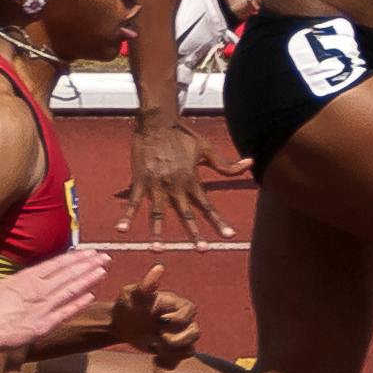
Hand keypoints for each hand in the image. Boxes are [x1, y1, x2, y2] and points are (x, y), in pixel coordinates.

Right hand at [0, 248, 113, 360]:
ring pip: (70, 290)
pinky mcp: (43, 325)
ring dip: (88, 279)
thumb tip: (39, 274)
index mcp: (27, 278)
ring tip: (102, 271)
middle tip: (104, 257)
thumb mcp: (5, 284)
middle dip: (88, 265)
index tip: (89, 251)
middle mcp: (38, 291)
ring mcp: (42, 308)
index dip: (76, 257)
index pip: (57, 264)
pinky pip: (65, 312)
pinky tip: (91, 294)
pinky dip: (79, 303)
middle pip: (68, 274)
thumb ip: (25, 279)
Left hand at [109, 265, 201, 362]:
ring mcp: (178, 335)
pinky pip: (180, 359)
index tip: (159, 320)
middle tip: (157, 338)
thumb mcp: (133, 295)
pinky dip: (168, 362)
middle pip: (195, 333)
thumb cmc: (127, 305)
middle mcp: (181, 320)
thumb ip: (146, 284)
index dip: (177, 320)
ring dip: (172, 352)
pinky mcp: (173, 349)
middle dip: (176, 339)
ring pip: (190, 348)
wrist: (119, 324)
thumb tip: (158, 267)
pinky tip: (154, 359)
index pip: (190, 312)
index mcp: (176, 304)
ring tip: (154, 348)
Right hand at [120, 116, 233, 239]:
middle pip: (186, 214)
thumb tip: (251, 163)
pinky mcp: (140, 180)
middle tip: (202, 250)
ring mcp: (156, 184)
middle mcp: (175, 185)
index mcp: (191, 180)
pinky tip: (121, 230)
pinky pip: (133, 201)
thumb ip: (226, 164)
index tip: (229, 236)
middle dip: (194, 233)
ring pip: (157, 213)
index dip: (219, 221)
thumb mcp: (207, 149)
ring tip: (157, 249)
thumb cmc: (182, 136)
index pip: (208, 206)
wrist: (157, 122)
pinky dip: (127, 216)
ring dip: (157, 232)